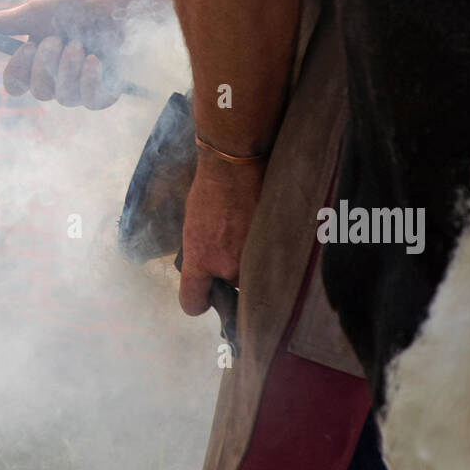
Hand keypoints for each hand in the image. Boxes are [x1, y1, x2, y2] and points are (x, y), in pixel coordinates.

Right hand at [0, 0, 125, 107]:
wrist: (113, 3)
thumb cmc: (76, 7)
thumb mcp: (38, 12)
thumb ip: (8, 23)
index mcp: (36, 64)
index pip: (15, 85)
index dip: (17, 71)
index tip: (25, 46)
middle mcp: (55, 81)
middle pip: (39, 92)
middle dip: (47, 64)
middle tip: (56, 39)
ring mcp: (79, 89)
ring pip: (64, 97)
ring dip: (69, 67)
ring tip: (79, 43)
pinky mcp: (102, 94)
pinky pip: (90, 102)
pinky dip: (89, 80)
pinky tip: (94, 60)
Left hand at [178, 149, 264, 313]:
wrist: (236, 166)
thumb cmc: (209, 190)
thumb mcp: (192, 226)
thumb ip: (201, 254)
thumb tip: (211, 268)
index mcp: (200, 261)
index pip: (192, 303)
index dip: (198, 302)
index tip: (204, 299)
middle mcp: (227, 268)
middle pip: (231, 290)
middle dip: (232, 275)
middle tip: (233, 250)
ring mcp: (254, 260)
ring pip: (253, 277)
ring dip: (253, 263)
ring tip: (251, 235)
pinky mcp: (276, 250)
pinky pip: (272, 262)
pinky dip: (270, 251)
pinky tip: (267, 230)